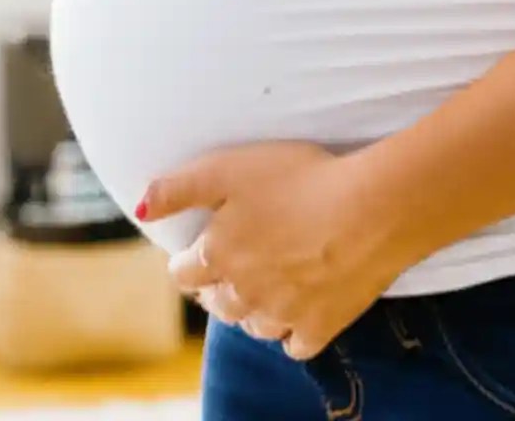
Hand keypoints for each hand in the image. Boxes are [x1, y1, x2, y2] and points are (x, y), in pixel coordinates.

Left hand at [138, 142, 411, 358]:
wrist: (373, 208)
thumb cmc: (302, 179)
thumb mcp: (230, 168)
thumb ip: (179, 188)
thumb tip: (140, 208)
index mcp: (218, 254)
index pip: (183, 274)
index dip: (187, 263)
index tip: (196, 254)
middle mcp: (244, 292)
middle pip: (216, 304)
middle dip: (217, 289)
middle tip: (229, 272)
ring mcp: (283, 314)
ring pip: (253, 326)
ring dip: (251, 311)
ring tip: (263, 291)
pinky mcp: (321, 326)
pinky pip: (295, 346)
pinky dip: (291, 334)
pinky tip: (298, 317)